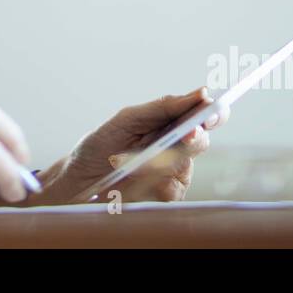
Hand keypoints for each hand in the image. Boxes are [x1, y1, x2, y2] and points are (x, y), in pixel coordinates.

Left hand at [31, 87, 228, 204]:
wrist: (78, 181)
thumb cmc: (101, 146)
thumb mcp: (128, 119)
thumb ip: (163, 107)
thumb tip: (199, 94)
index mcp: (172, 125)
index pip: (205, 117)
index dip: (214, 112)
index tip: (210, 107)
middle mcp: (179, 149)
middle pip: (200, 142)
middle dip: (193, 137)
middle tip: (186, 133)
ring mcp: (174, 176)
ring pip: (183, 166)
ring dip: (161, 161)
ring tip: (136, 160)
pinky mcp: (164, 198)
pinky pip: (169, 190)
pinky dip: (150, 181)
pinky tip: (134, 177)